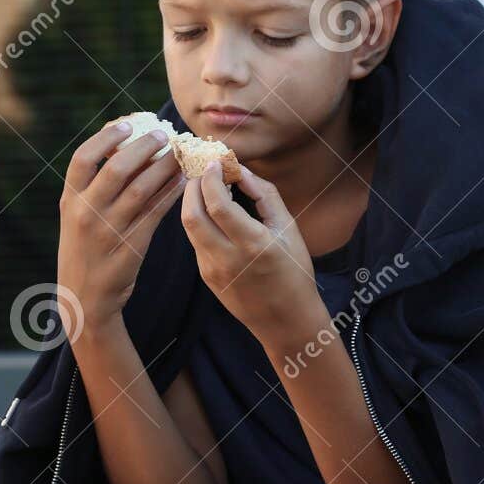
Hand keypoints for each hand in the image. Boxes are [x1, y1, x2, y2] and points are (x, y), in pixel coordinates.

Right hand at [57, 121, 186, 333]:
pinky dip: (171, 193)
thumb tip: (128, 148)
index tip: (126, 124)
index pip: (83, 158)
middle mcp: (86, 212)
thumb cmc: (84, 249)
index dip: (105, 137)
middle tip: (162, 135)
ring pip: (142, 189)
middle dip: (143, 147)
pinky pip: (156, 212)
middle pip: (117, 168)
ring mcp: (109, 230)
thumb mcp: (76, 217)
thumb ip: (94, 188)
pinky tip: (183, 182)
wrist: (85, 297)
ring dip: (164, 167)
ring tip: (179, 154)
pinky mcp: (132, 245)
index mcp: (69, 200)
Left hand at [181, 160, 324, 345]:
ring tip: (203, 188)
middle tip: (201, 172)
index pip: (218, 203)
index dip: (210, 178)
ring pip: (189, 228)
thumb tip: (242, 171)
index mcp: (253, 244)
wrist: (285, 320)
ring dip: (191, 203)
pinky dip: (199, 222)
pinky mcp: (206, 277)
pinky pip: (196, 242)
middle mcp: (227, 258)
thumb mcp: (288, 228)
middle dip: (191, 187)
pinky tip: (211, 214)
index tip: (214, 163)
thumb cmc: (294, 272)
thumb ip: (265, 195)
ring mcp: (212, 270)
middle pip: (192, 215)